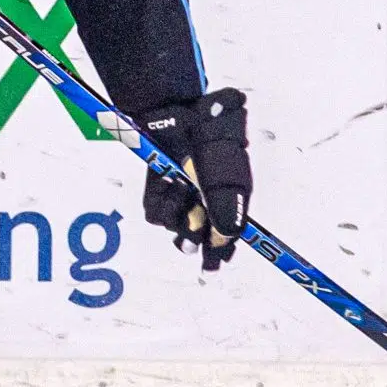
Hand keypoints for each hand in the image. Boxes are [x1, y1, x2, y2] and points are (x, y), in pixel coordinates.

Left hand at [140, 88, 250, 268]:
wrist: (181, 121)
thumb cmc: (212, 147)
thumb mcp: (230, 183)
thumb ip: (228, 217)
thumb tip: (221, 244)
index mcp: (226, 202)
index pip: (225, 238)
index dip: (221, 253)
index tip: (216, 266)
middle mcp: (202, 205)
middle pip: (197, 242)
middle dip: (195, 237)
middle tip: (196, 224)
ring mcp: (179, 201)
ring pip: (176, 229)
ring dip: (181, 210)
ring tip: (186, 185)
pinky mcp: (156, 196)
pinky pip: (156, 215)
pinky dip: (164, 200)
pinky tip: (171, 181)